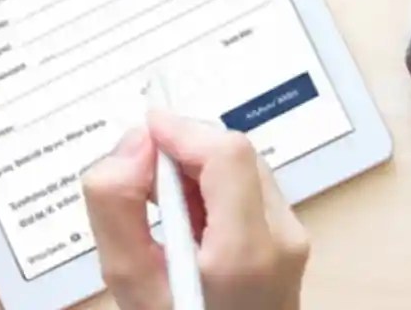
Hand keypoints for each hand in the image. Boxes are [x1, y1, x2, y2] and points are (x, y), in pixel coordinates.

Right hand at [82, 113, 309, 309]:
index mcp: (245, 254)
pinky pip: (253, 189)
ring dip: (199, 168)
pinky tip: (188, 219)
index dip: (182, 129)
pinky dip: (216, 188)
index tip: (145, 128)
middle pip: (236, 154)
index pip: (226, 154)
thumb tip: (134, 144)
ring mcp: (293, 240)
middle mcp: (281, 240)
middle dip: (185, 148)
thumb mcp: (129, 282)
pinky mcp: (291, 239)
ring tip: (160, 205)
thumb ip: (117, 205)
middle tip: (140, 174)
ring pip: (245, 167)